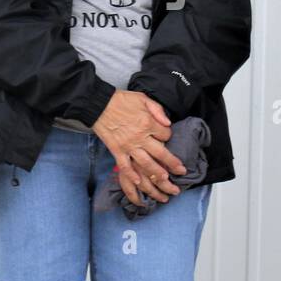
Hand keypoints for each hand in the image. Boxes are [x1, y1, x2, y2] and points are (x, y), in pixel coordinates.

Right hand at [93, 89, 187, 206]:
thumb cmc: (121, 100)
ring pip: (146, 163)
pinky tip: (138, 182)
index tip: (166, 136)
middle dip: (172, 163)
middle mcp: (140, 137)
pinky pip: (125, 166)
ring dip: (157, 173)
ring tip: (166, 180)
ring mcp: (128, 146)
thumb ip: (157, 109)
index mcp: (148, 123)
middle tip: (181, 171)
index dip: (168, 136)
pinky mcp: (116, 150)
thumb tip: (168, 123)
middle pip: (161, 153)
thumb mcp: (143, 98)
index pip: (165, 135)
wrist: (99, 104)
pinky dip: (131, 175)